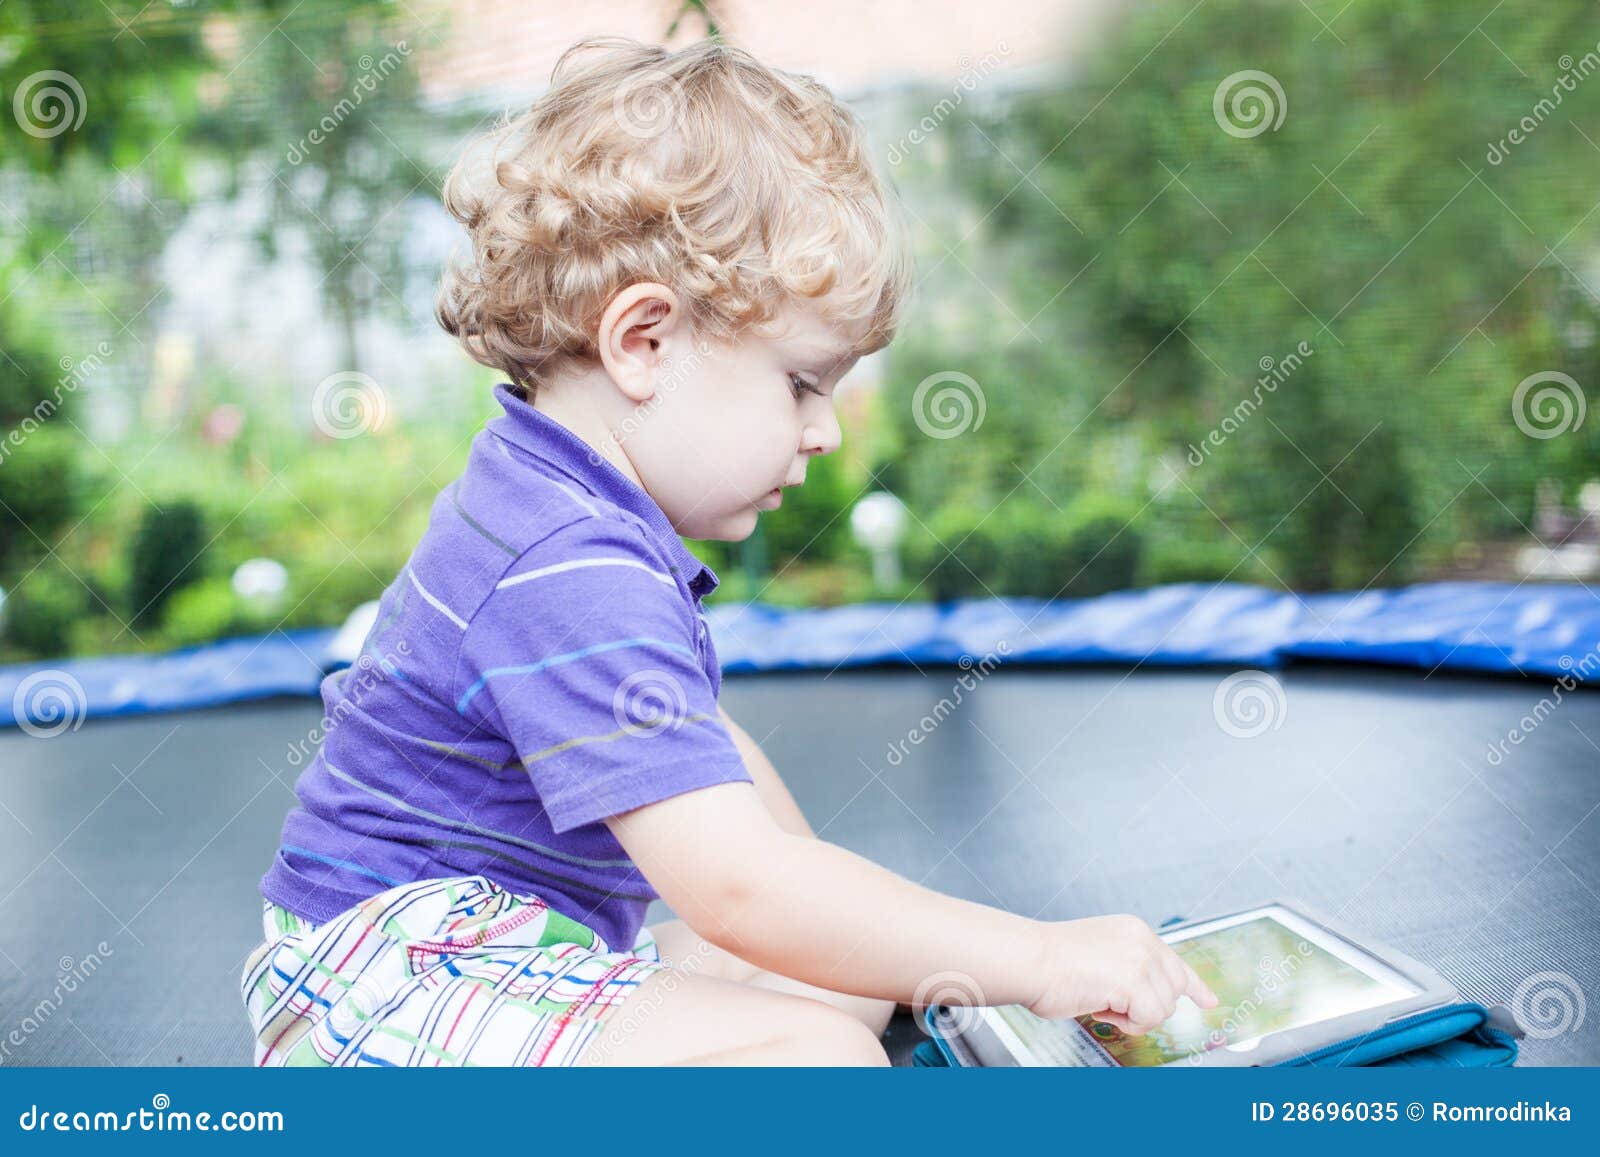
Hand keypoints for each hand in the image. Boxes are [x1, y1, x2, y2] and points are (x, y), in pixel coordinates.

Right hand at [1026, 914, 1218, 1033]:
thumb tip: (1143, 996)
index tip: (1208, 1000)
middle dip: (1150, 1006)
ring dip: (1131, 1015)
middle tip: (1119, 1008)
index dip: (1194, 986)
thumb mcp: (1099, 954)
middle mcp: (1143, 940)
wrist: (1029, 959)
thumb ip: (1127, 967)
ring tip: (1099, 1000)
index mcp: (1134, 930)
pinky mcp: (1135, 982)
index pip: (1175, 961)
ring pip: (1162, 1008)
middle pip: (1174, 989)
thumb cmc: (1049, 962)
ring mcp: (1141, 960)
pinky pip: (1148, 1019)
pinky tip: (1101, 1008)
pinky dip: (1126, 1023)